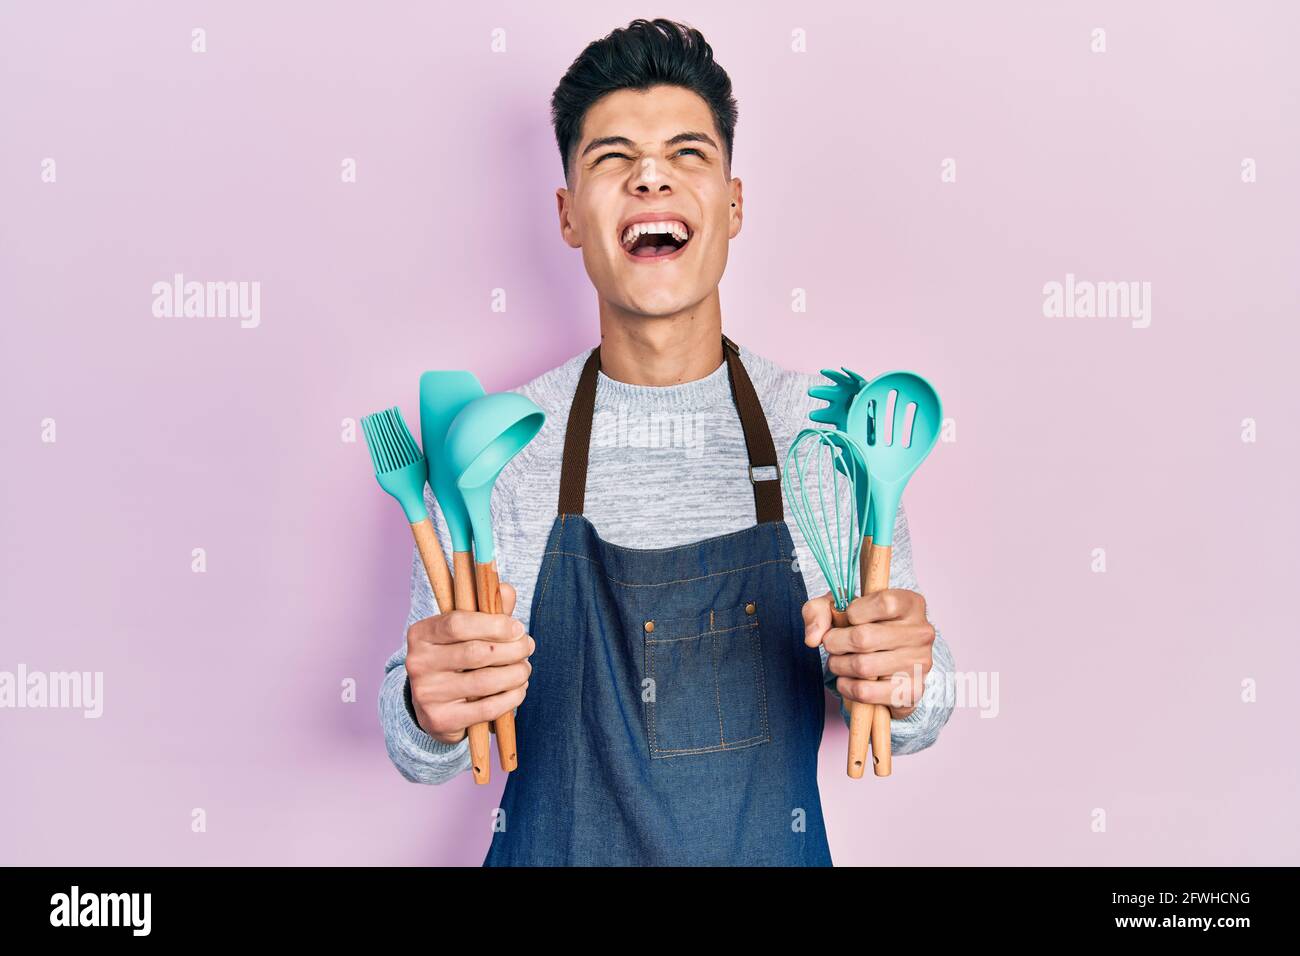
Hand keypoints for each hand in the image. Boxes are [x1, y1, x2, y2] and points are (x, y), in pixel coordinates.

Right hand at [405, 581, 532, 744]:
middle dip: (513, 649)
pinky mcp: (440, 719)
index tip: (517, 628)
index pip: (458, 623)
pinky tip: (518, 689)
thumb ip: (486, 609)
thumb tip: (505, 590)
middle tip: (527, 647)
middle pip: (477, 653)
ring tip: (524, 669)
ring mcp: (427, 693)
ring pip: (486, 681)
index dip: (494, 624)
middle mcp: (418, 663)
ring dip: (516, 674)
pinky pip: (487, 707)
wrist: (433, 705)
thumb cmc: (456, 658)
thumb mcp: (466, 631)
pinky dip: (511, 697)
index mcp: (421, 633)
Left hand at [801, 588, 934, 718]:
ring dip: (838, 666)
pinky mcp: (912, 691)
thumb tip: (814, 638)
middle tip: (832, 644)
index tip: (847, 617)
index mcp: (910, 604)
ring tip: (838, 662)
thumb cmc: (864, 627)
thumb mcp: (839, 607)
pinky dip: (846, 687)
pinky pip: (866, 692)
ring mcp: (920, 663)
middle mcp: (921, 632)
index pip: (884, 603)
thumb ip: (819, 610)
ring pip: (862, 667)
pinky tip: (846, 680)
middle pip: (864, 637)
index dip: (854, 612)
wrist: (888, 664)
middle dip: (835, 642)